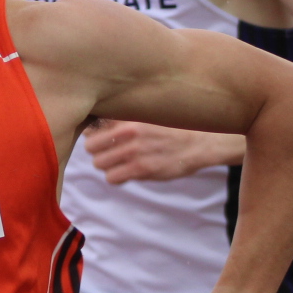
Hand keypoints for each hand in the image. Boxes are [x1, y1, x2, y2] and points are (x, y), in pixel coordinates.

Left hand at [83, 121, 244, 182]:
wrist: (201, 143)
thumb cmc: (171, 128)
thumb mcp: (146, 114)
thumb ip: (121, 118)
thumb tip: (90, 125)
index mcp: (129, 115)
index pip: (92, 126)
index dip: (93, 134)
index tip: (101, 137)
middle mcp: (130, 132)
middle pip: (91, 147)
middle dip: (98, 151)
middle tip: (111, 152)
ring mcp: (136, 151)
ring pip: (99, 164)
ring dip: (107, 165)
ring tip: (121, 162)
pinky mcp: (143, 169)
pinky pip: (112, 178)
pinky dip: (117, 177)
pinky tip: (128, 172)